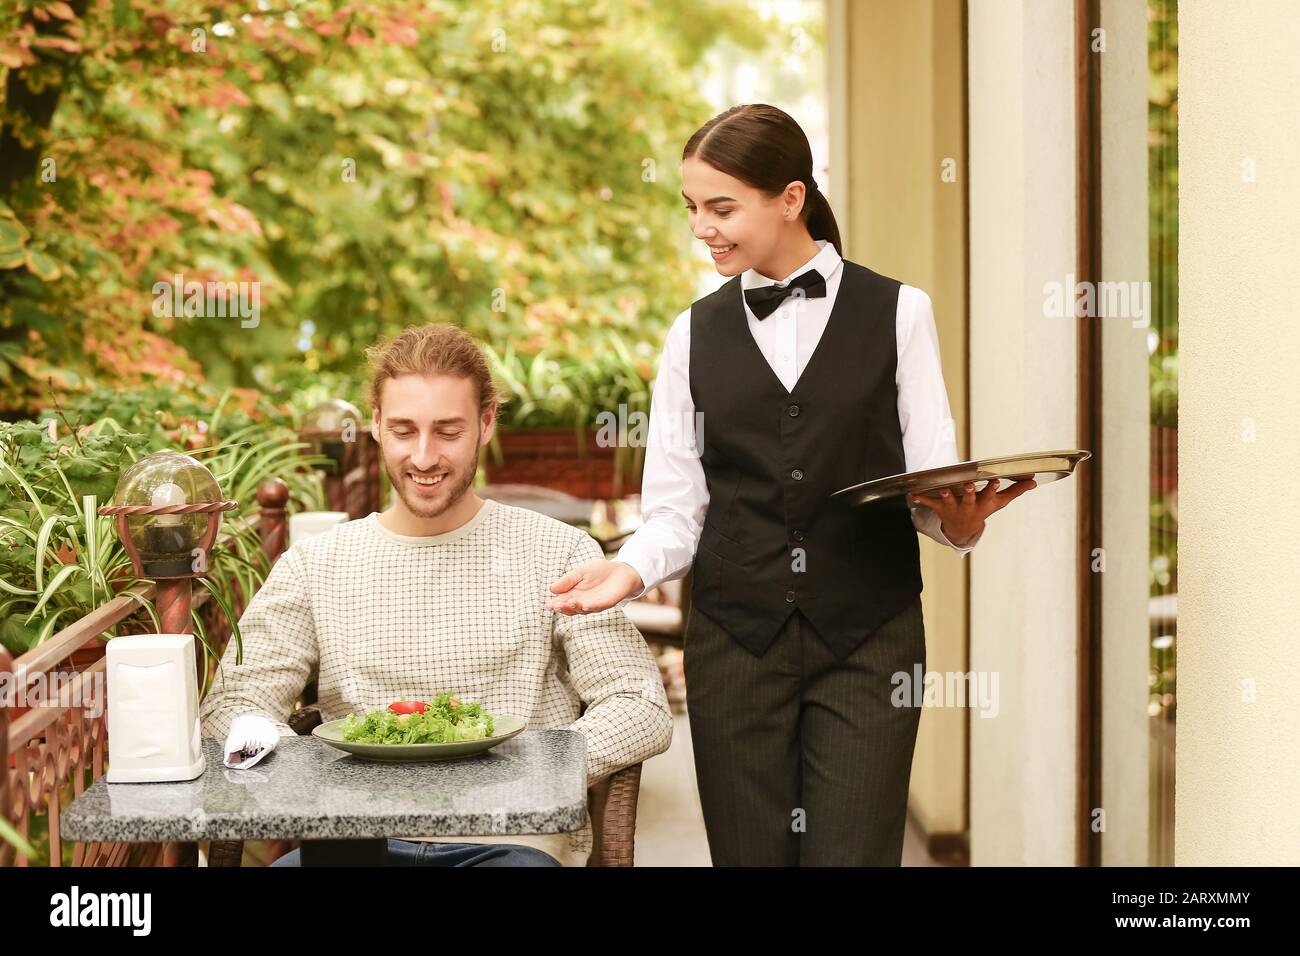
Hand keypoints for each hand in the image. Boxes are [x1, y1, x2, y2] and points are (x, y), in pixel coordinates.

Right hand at [546, 560, 644, 614]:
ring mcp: (595, 604)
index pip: (562, 601)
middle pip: (570, 608)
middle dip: (563, 608)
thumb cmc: (600, 571)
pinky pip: (598, 606)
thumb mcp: (580, 572)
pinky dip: (592, 606)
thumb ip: (568, 580)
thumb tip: (551, 589)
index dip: (555, 604)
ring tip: (568, 603)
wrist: (621, 570)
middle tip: (557, 605)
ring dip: (575, 607)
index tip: (549, 605)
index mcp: (574, 594)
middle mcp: (583, 602)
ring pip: (582, 609)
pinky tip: (585, 605)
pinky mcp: (607, 603)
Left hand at [910, 477, 1037, 543]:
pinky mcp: (940, 508)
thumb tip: (1035, 481)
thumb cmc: (983, 509)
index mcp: (983, 503)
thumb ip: (1015, 491)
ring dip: (946, 495)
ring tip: (943, 489)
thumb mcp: (999, 503)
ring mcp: (954, 507)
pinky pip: (930, 503)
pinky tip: (914, 495)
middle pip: (969, 498)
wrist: (962, 530)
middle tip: (969, 484)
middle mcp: (968, 505)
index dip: (992, 488)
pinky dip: (922, 500)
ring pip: (949, 500)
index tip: (994, 480)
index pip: (990, 494)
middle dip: (969, 491)